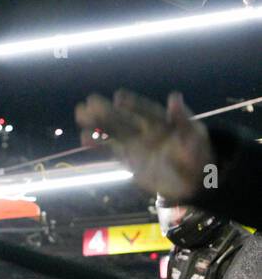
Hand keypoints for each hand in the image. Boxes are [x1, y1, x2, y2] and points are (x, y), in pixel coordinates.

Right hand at [75, 90, 213, 200]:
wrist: (192, 181)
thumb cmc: (198, 155)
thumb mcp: (195, 137)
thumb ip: (182, 119)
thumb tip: (174, 97)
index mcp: (163, 122)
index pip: (145, 110)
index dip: (133, 104)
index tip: (118, 98)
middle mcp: (146, 130)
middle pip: (124, 119)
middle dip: (107, 110)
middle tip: (89, 102)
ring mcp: (136, 145)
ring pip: (113, 132)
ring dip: (97, 124)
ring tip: (80, 114)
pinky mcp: (129, 160)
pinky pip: (111, 151)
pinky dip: (98, 145)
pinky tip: (84, 138)